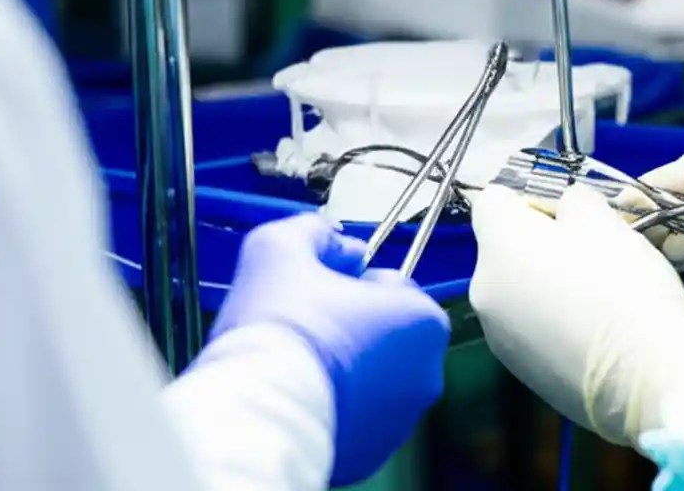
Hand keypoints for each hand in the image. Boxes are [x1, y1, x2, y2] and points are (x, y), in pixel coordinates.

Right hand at [211, 215, 449, 485]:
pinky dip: (334, 403)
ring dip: (342, 365)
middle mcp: (425, 372)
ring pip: (370, 375)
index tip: (318, 289)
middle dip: (350, 324)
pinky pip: (356, 414)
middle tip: (304, 324)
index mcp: (423, 319)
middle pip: (384, 331)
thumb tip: (330, 238)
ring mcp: (402, 417)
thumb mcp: (280, 246)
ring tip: (299, 362)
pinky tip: (301, 394)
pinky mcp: (374, 452)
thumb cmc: (278, 331)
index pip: (390, 283)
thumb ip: (313, 231)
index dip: (349, 281)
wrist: (258, 411)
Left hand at [470, 185, 683, 446]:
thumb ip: (575, 200)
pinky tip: (592, 335)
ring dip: (546, 286)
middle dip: (540, 246)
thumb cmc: (623, 288)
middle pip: (504, 250)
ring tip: (595, 301)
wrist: (645, 378)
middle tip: (590, 257)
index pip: (491, 201)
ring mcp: (497, 336)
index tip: (567, 215)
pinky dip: (552, 324)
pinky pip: (529, 329)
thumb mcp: (605, 222)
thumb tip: (566, 207)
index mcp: (499, 246)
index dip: (529, 198)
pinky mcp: (518, 371)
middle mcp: (484, 290)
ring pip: (517, 291)